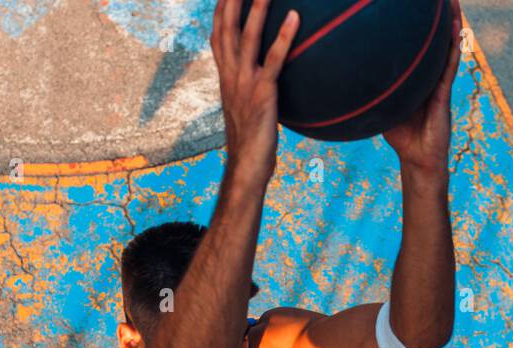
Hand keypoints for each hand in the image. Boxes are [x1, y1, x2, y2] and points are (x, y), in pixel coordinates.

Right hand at [211, 0, 299, 185]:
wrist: (247, 166)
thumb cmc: (250, 142)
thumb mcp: (245, 110)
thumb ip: (249, 90)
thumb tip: (262, 82)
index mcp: (225, 78)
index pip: (218, 36)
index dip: (220, 11)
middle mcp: (230, 76)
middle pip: (227, 28)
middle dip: (231, 1)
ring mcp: (245, 84)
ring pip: (248, 37)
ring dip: (257, 8)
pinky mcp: (263, 94)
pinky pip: (274, 60)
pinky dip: (284, 37)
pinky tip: (294, 17)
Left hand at [383, 0, 462, 177]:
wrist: (417, 158)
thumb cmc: (399, 135)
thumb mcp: (379, 108)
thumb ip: (369, 93)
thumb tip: (344, 79)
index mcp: (414, 78)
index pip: (415, 48)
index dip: (415, 29)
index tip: (410, 8)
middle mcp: (428, 75)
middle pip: (434, 41)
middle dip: (435, 19)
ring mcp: (438, 82)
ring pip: (447, 46)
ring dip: (451, 23)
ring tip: (452, 1)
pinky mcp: (444, 91)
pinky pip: (450, 64)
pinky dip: (454, 45)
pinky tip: (456, 27)